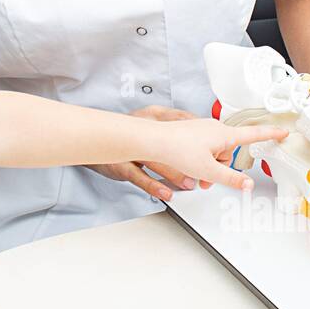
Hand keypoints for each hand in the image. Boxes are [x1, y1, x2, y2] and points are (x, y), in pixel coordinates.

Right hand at [85, 106, 215, 200]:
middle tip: (206, 171)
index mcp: (153, 114)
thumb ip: (172, 125)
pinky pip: (139, 176)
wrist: (95, 140)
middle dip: (191, 158)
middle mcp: (142, 127)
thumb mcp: (149, 121)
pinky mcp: (121, 165)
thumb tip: (201, 134)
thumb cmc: (127, 134)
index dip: (200, 135)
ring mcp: (130, 148)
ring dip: (175, 173)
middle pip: (171, 141)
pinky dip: (154, 186)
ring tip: (190, 183)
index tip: (214, 149)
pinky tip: (167, 194)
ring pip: (156, 161)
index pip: (181, 120)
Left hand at [158, 118, 288, 196]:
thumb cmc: (178, 150)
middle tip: (206, 180)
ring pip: (215, 153)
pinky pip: (204, 149)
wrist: (153, 140)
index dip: (270, 134)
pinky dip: (200, 161)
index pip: (254, 134)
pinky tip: (188, 167)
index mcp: (224, 134)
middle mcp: (215, 128)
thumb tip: (248, 184)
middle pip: (229, 153)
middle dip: (221, 169)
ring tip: (195, 176)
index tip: (283, 131)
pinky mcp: (193, 132)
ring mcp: (203, 129)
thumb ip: (231, 179)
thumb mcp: (208, 171)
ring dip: (208, 167)